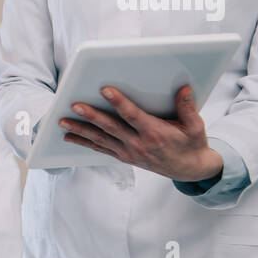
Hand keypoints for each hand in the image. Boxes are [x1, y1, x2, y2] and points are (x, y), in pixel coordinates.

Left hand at [58, 84, 223, 181]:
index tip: (105, 90)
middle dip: (91, 116)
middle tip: (74, 105)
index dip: (118, 102)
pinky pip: (101, 149)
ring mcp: (129, 152)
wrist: (189, 170)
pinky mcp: (124, 157)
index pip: (132, 115)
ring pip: (100, 139)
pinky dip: (84, 142)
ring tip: (62, 121)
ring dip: (80, 130)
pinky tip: (69, 136)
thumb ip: (188, 107)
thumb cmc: (192, 144)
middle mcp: (138, 143)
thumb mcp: (195, 126)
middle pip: (110, 127)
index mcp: (155, 133)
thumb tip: (183, 87)